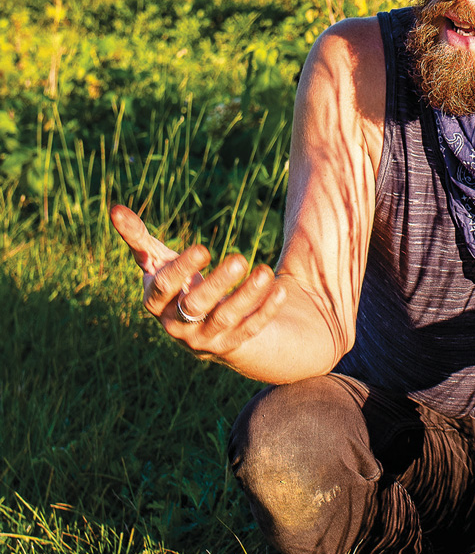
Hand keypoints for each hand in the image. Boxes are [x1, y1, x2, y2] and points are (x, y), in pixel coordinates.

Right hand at [109, 203, 286, 359]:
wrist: (198, 325)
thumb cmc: (176, 283)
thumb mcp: (158, 261)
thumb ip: (137, 238)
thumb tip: (114, 209)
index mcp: (156, 303)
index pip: (163, 289)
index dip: (181, 270)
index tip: (204, 248)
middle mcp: (177, 325)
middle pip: (195, 306)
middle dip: (217, 284)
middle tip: (240, 259)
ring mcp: (205, 338)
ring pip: (226, 319)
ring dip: (247, 296)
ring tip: (265, 271)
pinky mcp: (231, 344)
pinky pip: (250, 330)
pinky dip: (265, 311)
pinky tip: (281, 290)